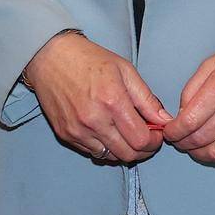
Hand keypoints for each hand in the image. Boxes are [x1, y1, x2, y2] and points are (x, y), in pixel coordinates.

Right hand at [22, 32, 170, 163]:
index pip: (141, 139)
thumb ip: (147, 99)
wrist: (50, 57)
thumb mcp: (125, 70)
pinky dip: (105, 147)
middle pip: (128, 154)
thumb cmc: (88, 59)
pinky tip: (108, 132)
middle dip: (143, 150)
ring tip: (126, 133)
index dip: (154, 141)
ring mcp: (78, 130)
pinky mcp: (66, 135)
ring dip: (124, 150)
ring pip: (110, 157)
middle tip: (146, 138)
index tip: (156, 134)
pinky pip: (93, 152)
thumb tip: (164, 120)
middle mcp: (94, 120)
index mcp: (112, 100)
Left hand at [161, 45, 214, 165]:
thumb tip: (180, 116)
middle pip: (200, 140)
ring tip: (195, 148)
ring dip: (200, 155)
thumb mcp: (212, 63)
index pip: (188, 122)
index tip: (170, 132)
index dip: (173, 132)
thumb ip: (191, 89)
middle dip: (183, 144)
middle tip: (179, 141)